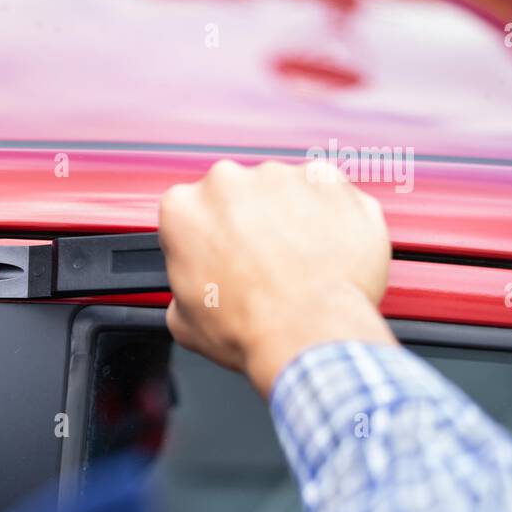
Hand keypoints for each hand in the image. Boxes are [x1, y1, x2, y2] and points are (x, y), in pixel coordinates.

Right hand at [158, 159, 395, 396]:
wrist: (308, 335)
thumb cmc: (247, 328)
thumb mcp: (183, 321)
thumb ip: (183, 287)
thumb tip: (195, 288)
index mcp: (182, 209)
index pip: (189, 215)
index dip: (205, 243)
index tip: (219, 262)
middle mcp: (226, 181)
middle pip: (234, 195)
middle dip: (246, 223)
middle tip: (261, 264)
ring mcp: (279, 176)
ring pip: (281, 191)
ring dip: (288, 217)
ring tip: (300, 263)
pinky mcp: (327, 179)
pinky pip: (326, 193)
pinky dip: (328, 216)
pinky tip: (327, 252)